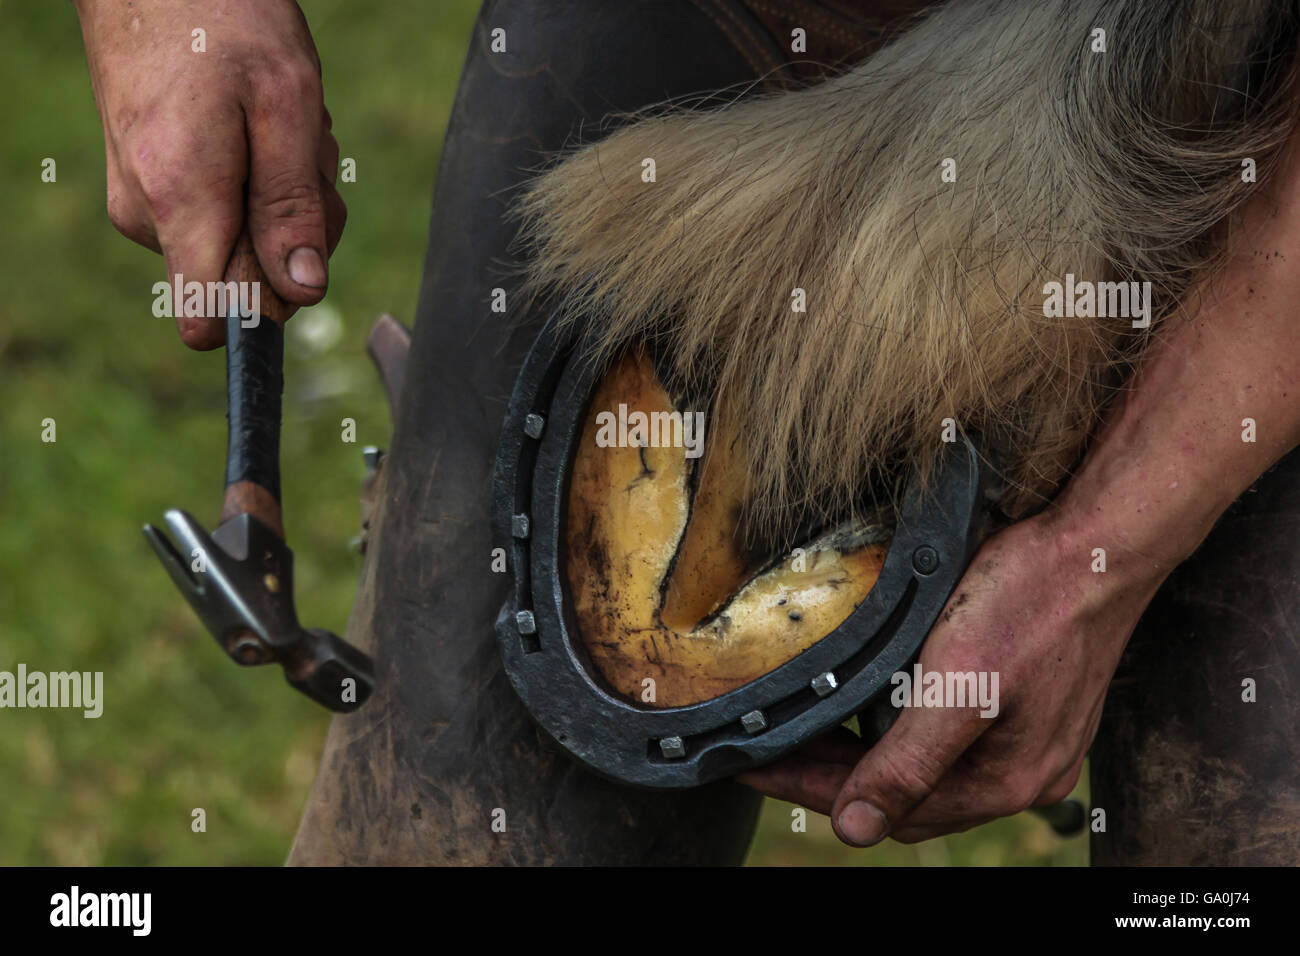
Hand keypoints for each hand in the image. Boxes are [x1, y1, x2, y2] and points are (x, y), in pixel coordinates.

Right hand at [74, 0, 345, 346]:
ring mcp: (141, 205)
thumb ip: (293, 206)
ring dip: (282, 200)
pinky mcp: (147, 192)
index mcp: (179, 199)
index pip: (210, 317)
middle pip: (244, 282)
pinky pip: (221, 219)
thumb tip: (303, 291)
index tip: (296, 259)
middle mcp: (147, 215)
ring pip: (240, 247)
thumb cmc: (225, 21)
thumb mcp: (286, 105)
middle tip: (302, 158)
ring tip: (275, 131)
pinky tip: (256, 133)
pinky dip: (257, 185)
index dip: (265, 306)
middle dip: (295, 234)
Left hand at [738, 510, 1166, 845]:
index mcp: (1004, 780)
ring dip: (863, 750)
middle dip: (829, 774)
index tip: (751, 768)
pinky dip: (897, 722)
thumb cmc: (1036, 604)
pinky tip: (868, 696)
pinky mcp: (1024, 701)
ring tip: (804, 725)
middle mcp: (1017, 770)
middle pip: (903, 792)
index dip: (809, 788)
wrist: (1101, 542)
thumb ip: (907, 764)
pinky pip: (945, 731)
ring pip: (922, 763)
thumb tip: (854, 830)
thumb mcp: (960, 686)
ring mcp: (1025, 737)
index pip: (884, 807)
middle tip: (767, 747)